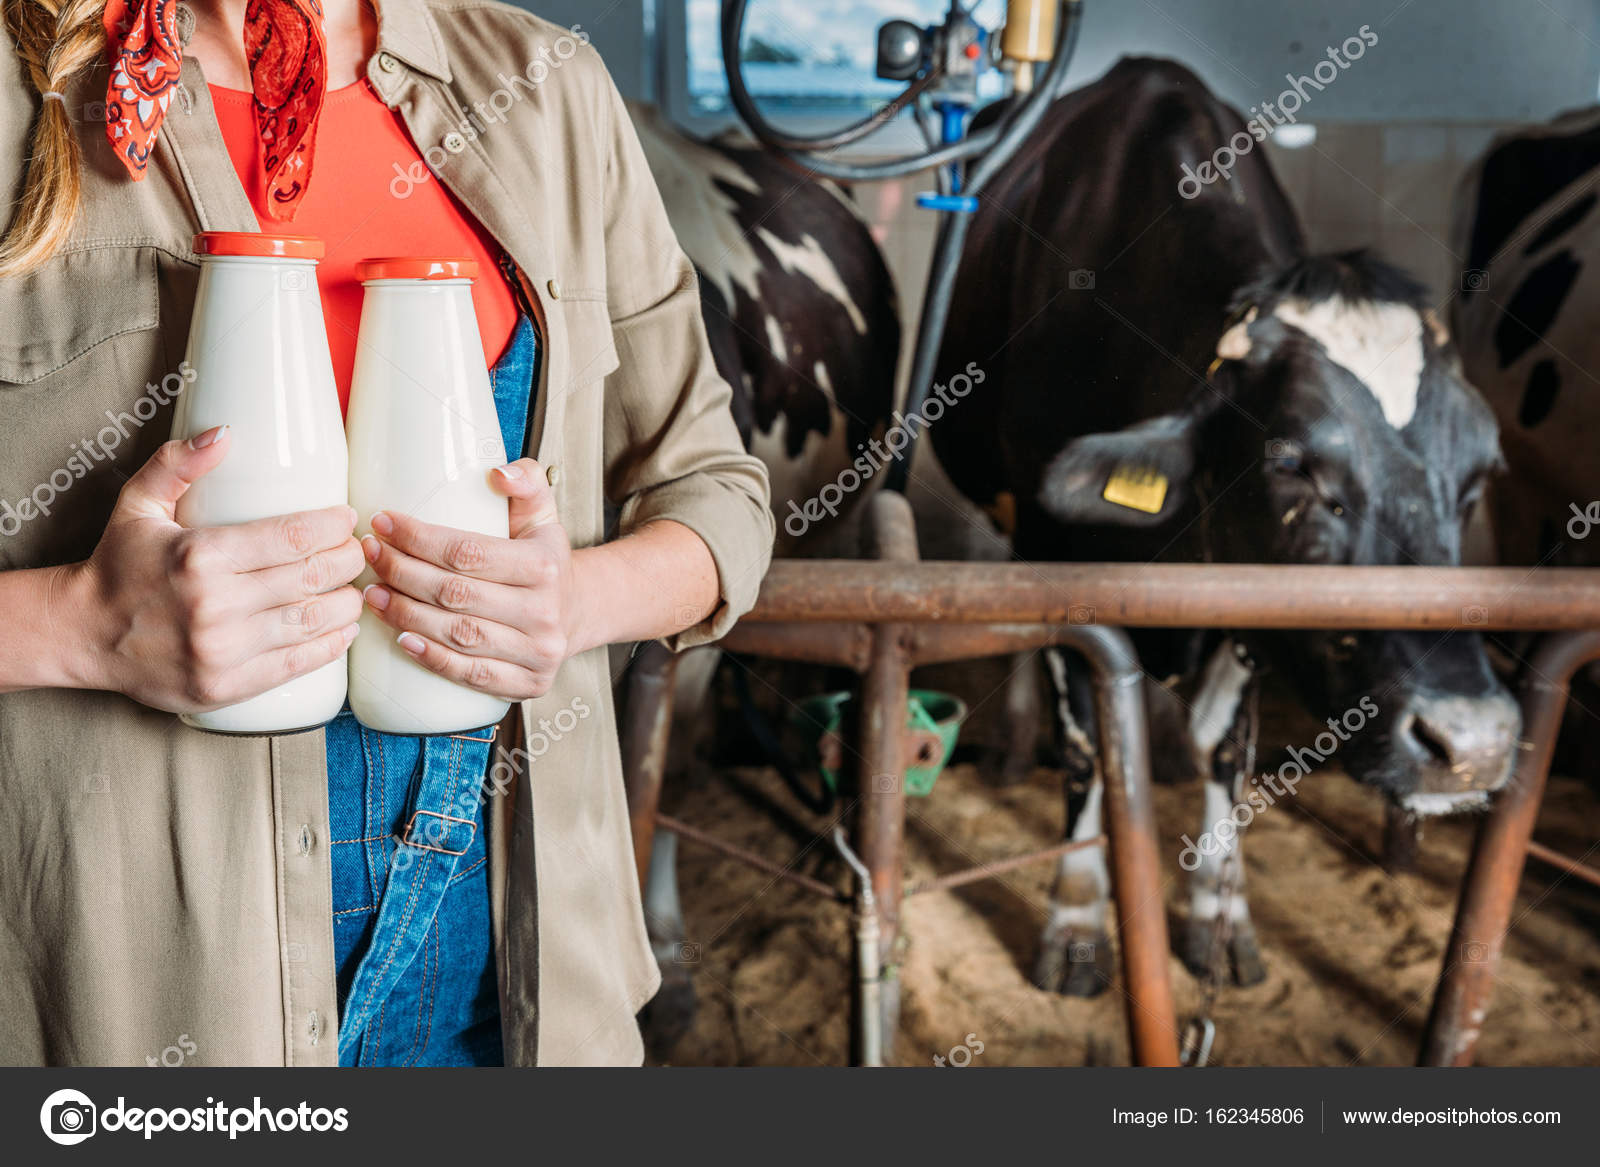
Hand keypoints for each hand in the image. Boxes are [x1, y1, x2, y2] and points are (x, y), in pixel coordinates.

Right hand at [68, 426, 364, 712]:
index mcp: (199, 556)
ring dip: (347, 603)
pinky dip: (330, 645)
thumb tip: (225, 432)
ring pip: (312, 622)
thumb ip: (177, 464)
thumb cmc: (119, 565)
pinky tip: (344, 629)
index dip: (333, 527)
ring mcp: (220, 651)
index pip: (293, 538)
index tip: (347, 519)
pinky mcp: (224, 686)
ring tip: (355, 588)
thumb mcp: (138, 505)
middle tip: (359, 552)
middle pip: (312, 578)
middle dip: (349, 561)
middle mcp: (213, 605)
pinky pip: (296, 664)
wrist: (81, 634)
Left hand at [360, 459, 579, 700]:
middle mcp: (544, 612)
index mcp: (544, 566)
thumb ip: (527, 481)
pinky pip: (472, 674)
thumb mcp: (543, 514)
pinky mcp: (529, 684)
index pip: (468, 552)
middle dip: (402, 573)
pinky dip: (433, 659)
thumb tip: (498, 473)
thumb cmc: (545, 560)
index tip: (383, 523)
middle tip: (370, 556)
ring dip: (406, 615)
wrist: (579, 612)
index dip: (418, 539)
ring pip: (458, 635)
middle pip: (455, 594)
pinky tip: (403, 640)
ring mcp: (538, 652)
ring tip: (373, 595)